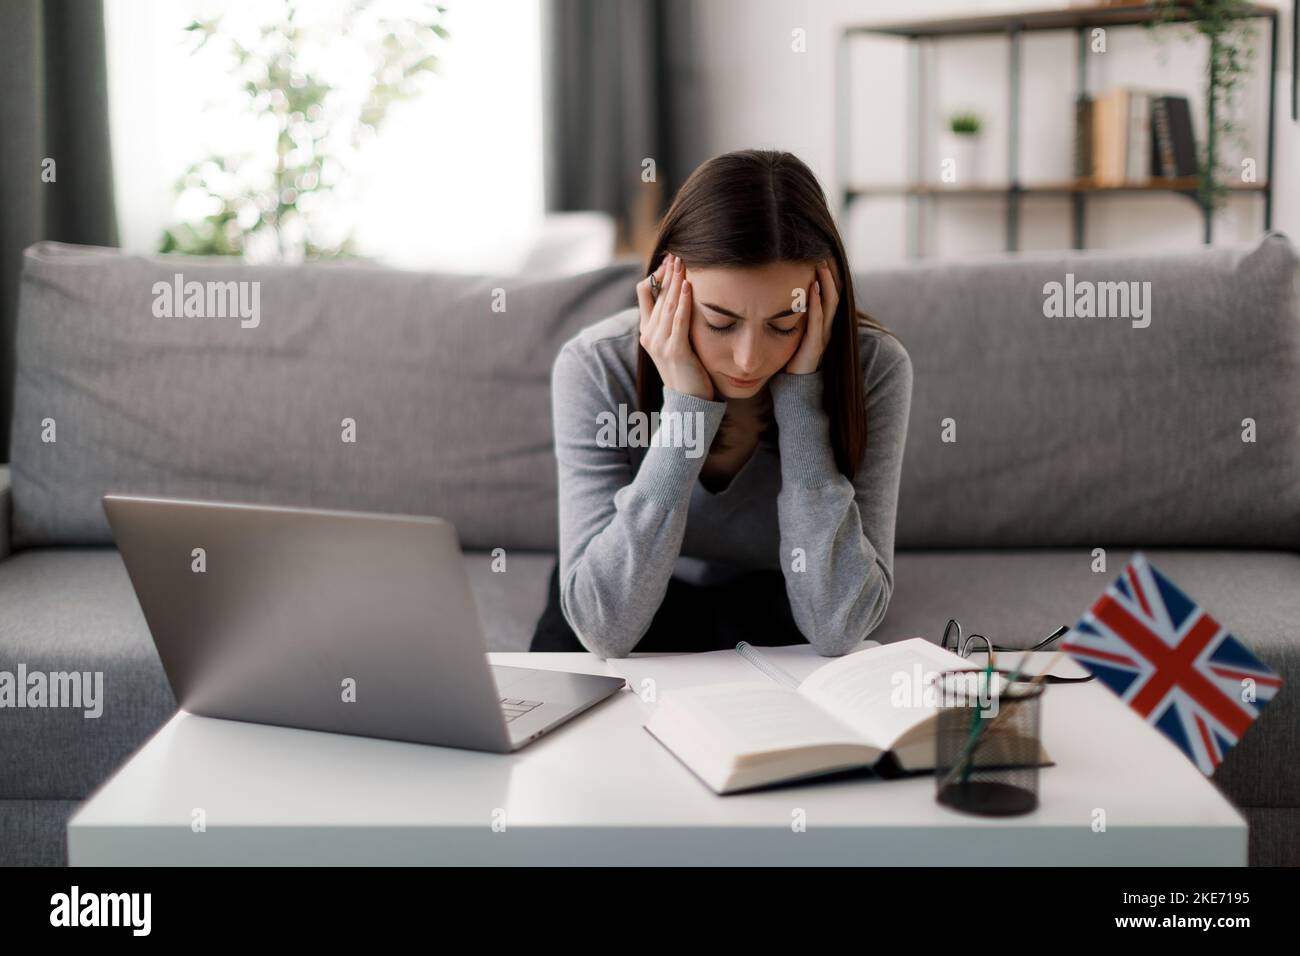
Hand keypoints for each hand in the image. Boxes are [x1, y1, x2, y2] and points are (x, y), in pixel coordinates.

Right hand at [636, 252, 714, 401]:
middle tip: (677, 256)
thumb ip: (673, 322)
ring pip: (667, 305)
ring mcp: (660, 344)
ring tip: (682, 264)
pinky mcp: (675, 351)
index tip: (668, 263)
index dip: (655, 277)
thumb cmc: (686, 369)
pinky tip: (689, 287)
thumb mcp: (675, 341)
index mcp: (647, 331)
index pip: (644, 295)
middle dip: (668, 275)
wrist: (688, 400)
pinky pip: (679, 321)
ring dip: (675, 283)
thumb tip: (681, 297)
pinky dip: (684, 302)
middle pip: (657, 297)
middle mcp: (650, 336)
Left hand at [782, 259, 839, 375]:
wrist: (795, 389)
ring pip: (829, 305)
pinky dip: (815, 303)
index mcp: (822, 327)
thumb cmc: (791, 362)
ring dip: (825, 285)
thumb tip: (775, 301)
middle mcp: (826, 329)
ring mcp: (822, 336)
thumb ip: (792, 321)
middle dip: (828, 277)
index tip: (818, 261)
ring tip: (820, 267)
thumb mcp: (793, 336)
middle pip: (832, 297)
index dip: (826, 280)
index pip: (828, 298)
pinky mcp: (815, 345)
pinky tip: (812, 289)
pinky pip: (818, 320)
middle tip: (821, 257)